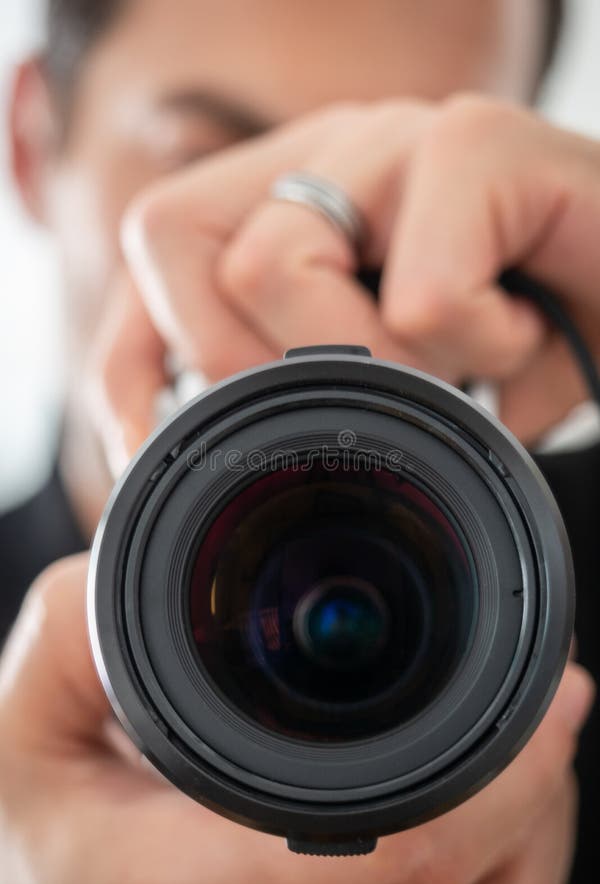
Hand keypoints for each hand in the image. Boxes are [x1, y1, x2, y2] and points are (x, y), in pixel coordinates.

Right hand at [0, 556, 592, 883]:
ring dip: (523, 847)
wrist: (41, 877)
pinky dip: (492, 881)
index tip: (553, 704)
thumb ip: (103, 621)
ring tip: (531, 760)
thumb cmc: (31, 802)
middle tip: (556, 709)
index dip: (493, 790)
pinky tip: (491, 822)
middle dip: (530, 808)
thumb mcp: (39, 693)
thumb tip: (213, 586)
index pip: (379, 864)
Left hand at [86, 96, 599, 473]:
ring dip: (372, 366)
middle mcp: (330, 150)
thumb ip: (313, 394)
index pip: (156, 248)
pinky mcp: (478, 146)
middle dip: (246, 366)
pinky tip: (522, 338)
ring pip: (278, 268)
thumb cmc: (525, 325)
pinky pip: (421, 295)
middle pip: (178, 246)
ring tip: (456, 366)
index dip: (130, 356)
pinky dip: (476, 350)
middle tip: (355, 404)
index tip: (148, 445)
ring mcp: (396, 137)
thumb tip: (241, 461)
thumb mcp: (397, 374)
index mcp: (296, 192)